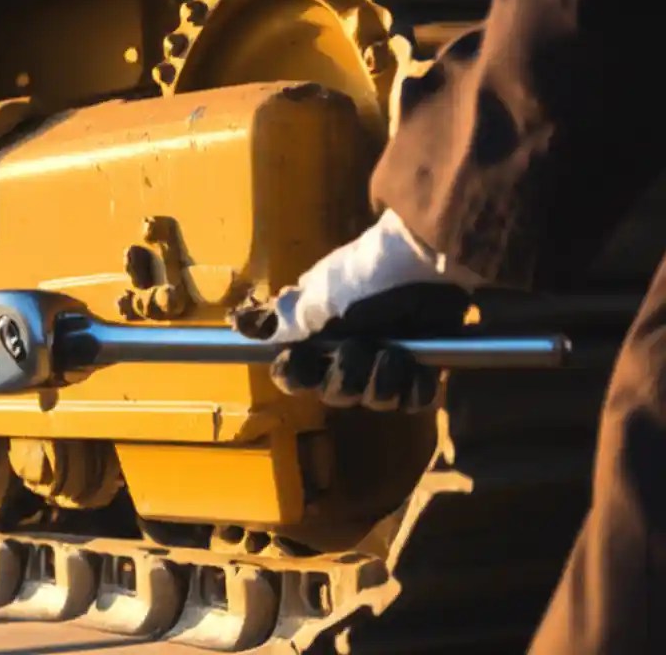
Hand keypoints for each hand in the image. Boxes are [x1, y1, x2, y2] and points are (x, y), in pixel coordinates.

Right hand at [232, 283, 470, 412]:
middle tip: (361, 345)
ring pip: (374, 401)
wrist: (428, 264)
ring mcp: (387, 361)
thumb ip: (278, 322)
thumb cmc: (366, 277)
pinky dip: (414, 387)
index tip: (307, 359)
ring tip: (394, 351)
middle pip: (334, 394)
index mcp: (317, 335)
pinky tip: (416, 367)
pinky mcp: (424, 366)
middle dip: (347, 374)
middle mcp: (348, 351)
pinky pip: (413, 400)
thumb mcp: (316, 297)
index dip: (298, 375)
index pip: (294, 376)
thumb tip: (237, 324)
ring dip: (381, 380)